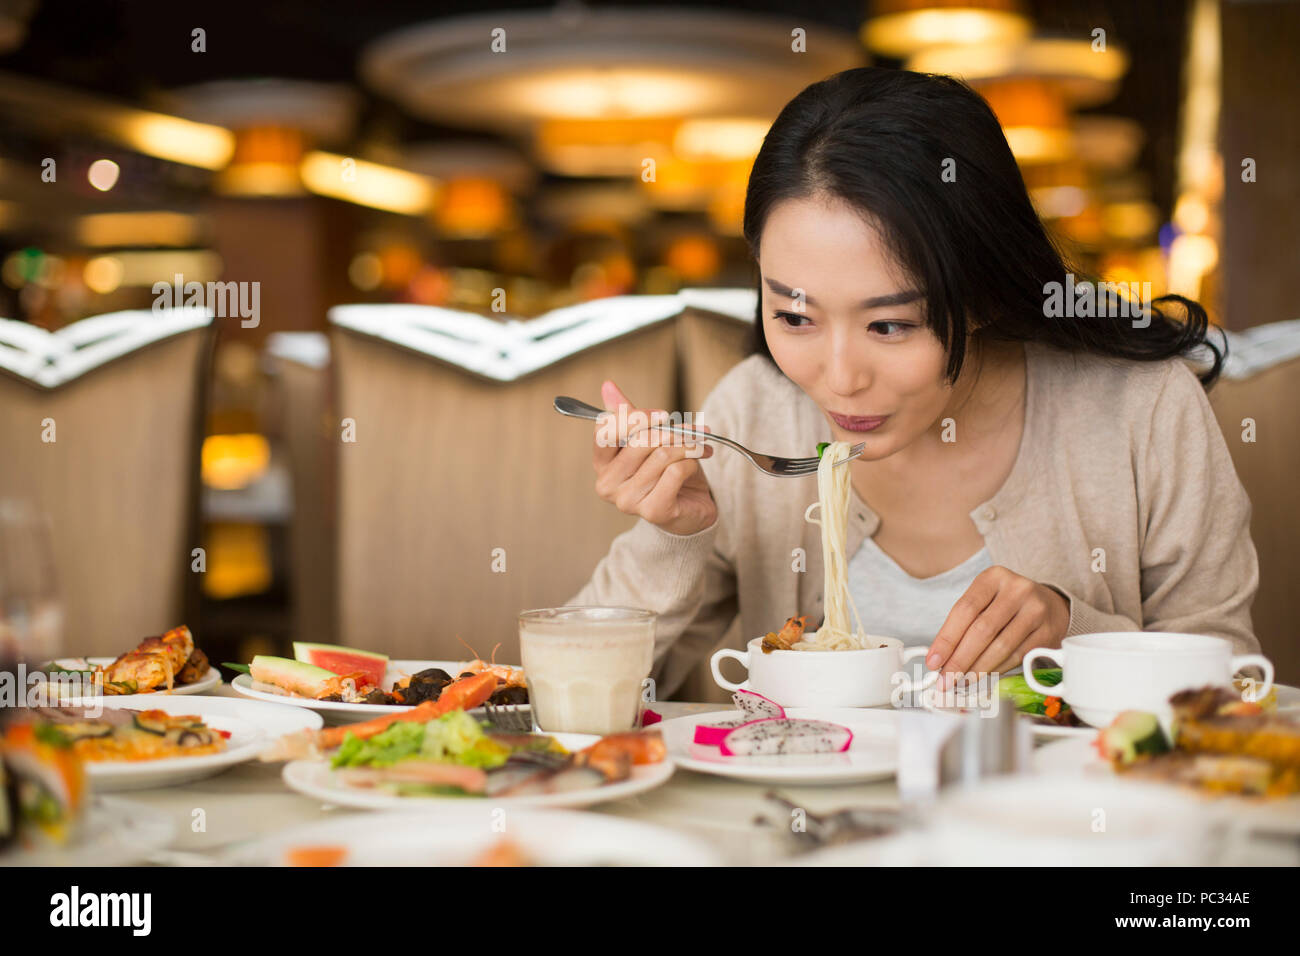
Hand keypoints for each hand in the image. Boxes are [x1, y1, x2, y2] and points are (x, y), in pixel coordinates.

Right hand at [591, 380, 716, 535]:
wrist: (690, 510)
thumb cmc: (667, 473)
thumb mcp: (649, 440)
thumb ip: (628, 415)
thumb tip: (608, 385)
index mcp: (602, 464)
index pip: (606, 430)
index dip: (637, 417)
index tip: (664, 415)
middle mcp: (607, 485)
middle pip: (640, 441)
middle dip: (672, 431)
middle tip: (695, 430)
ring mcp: (627, 501)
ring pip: (661, 455)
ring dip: (687, 446)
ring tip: (700, 447)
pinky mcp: (653, 511)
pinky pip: (676, 471)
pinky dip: (691, 463)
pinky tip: (695, 467)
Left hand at [925, 565, 1069, 684]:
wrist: (1049, 604)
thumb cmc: (1006, 604)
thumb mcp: (984, 601)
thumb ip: (963, 624)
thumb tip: (940, 658)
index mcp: (994, 577)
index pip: (964, 610)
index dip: (946, 639)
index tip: (933, 661)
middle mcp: (1017, 590)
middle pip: (982, 630)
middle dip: (960, 660)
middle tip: (946, 679)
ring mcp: (1036, 610)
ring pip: (1001, 647)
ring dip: (978, 669)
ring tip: (962, 680)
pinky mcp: (1049, 632)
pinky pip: (1018, 657)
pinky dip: (998, 670)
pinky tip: (985, 676)